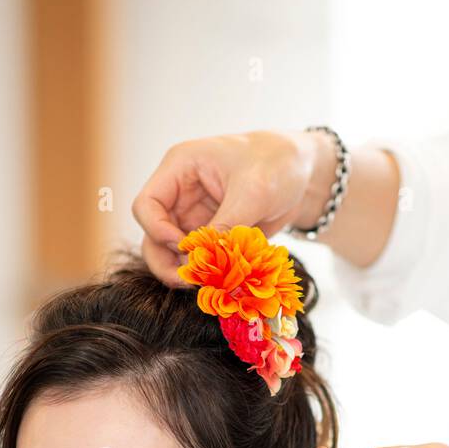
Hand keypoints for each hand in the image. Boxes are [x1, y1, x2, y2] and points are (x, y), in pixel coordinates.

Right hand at [131, 129, 323, 287]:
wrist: (302, 172)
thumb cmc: (277, 163)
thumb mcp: (252, 192)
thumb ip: (226, 226)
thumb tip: (204, 261)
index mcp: (180, 168)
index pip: (146, 206)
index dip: (158, 231)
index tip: (185, 247)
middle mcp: (180, 194)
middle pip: (153, 235)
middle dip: (166, 261)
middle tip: (189, 281)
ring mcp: (194, 217)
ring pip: (171, 254)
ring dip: (184, 271)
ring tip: (206, 284)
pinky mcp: (211, 236)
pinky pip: (197, 260)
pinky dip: (205, 273)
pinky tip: (221, 280)